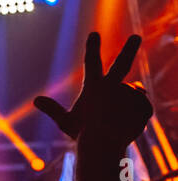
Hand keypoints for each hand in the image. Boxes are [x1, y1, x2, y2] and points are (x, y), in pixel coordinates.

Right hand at [34, 33, 151, 154]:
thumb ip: (53, 110)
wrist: (104, 146)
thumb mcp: (66, 123)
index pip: (92, 62)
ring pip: (132, 94)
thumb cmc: (82, 135)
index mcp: (94, 86)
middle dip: (129, 49)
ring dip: (126, 103)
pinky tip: (130, 122)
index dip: (93, 47)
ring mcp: (130, 95)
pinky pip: (144, 105)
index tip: (94, 34)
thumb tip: (35, 101)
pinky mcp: (144, 105)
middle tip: (136, 37)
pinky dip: (139, 113)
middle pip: (123, 63)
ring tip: (118, 119)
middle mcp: (113, 86)